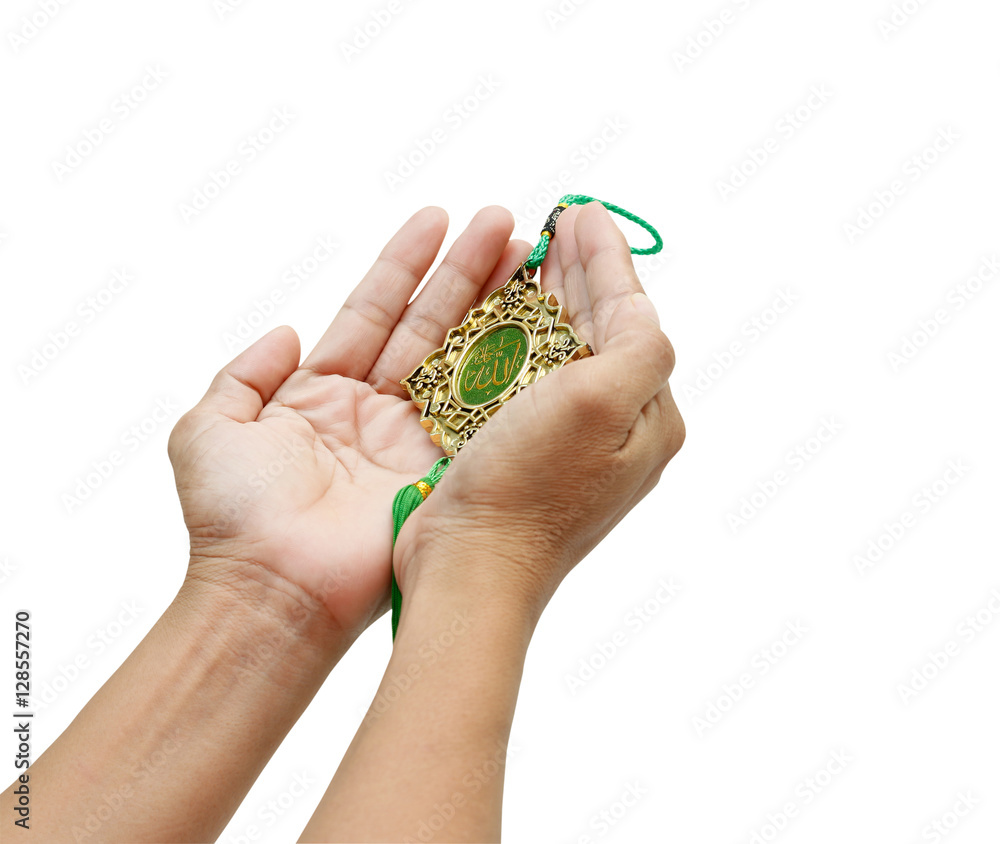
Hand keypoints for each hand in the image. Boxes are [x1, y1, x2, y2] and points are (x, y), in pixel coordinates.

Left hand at [168, 206, 531, 637]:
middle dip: (463, 272)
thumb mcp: (211, 428)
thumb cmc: (231, 516)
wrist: (272, 591)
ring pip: (460, 358)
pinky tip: (536, 327)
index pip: (371, 312)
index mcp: (322, 393)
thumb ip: (243, 374)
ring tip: (524, 254)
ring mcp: (414, 439)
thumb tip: (283, 332)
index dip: (403, 265)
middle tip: (501, 222)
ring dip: (492, 306)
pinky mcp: (443, 470)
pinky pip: (478, 412)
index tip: (436, 217)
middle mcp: (375, 410)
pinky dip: (507, 371)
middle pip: (427, 325)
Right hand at [395, 202, 684, 623]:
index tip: (584, 213)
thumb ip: (638, 343)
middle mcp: (615, 429)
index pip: (632, 316)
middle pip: (599, 329)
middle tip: (563, 223)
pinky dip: (515, 336)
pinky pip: (526, 378)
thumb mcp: (600, 403)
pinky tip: (502, 313)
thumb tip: (640, 304)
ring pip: (561, 350)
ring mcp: (568, 443)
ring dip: (547, 298)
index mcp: (647, 416)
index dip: (608, 258)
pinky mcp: (523, 453)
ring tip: (534, 253)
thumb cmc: (530, 489)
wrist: (470, 569)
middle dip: (582, 272)